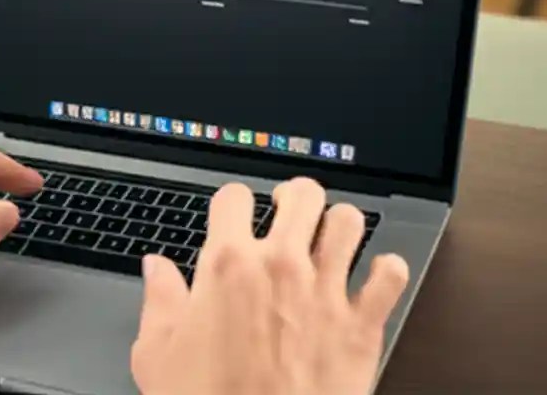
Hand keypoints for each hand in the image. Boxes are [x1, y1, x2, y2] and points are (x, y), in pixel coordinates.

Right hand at [131, 177, 409, 394]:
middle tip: (287, 213)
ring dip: (340, 225)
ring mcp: (325, 292)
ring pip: (349, 221)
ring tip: (329, 239)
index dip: (232, 204)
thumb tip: (156, 268)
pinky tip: (373, 276)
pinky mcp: (361, 325)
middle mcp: (280, 267)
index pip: (234, 197)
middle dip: (293, 197)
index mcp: (227, 266)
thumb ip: (159, 300)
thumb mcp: (157, 353)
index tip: (233, 217)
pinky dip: (387, 270)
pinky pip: (390, 275)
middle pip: (302, 195)